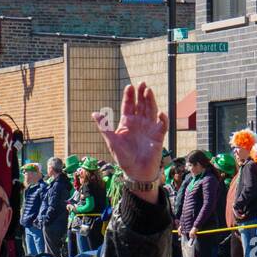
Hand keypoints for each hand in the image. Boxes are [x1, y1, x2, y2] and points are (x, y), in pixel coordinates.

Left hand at [92, 82, 167, 200]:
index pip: (128, 105)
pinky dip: (162, 118)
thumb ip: (104, 127)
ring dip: (151, 101)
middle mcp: (139, 122)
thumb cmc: (123, 158)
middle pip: (141, 104)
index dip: (129, 96)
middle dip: (141, 94)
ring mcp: (149, 128)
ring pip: (151, 110)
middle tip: (142, 84)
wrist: (136, 172)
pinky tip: (160, 114)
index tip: (129, 86)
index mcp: (127, 123)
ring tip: (149, 91)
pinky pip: (162, 124)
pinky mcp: (158, 135)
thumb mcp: (112, 142)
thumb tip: (94, 113)